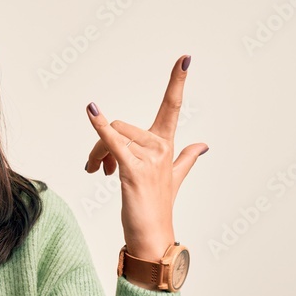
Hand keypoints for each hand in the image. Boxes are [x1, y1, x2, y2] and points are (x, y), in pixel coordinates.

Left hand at [83, 54, 208, 260]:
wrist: (152, 238)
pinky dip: (99, 126)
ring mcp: (149, 159)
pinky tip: (92, 111)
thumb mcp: (174, 179)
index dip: (178, 81)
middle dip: (100, 144)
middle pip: (119, 126)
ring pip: (111, 136)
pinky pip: (113, 141)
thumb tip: (203, 144)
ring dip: (95, 153)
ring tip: (95, 172)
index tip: (185, 58)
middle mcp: (160, 147)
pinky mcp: (134, 170)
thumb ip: (187, 159)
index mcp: (166, 145)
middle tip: (95, 168)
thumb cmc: (157, 209)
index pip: (173, 106)